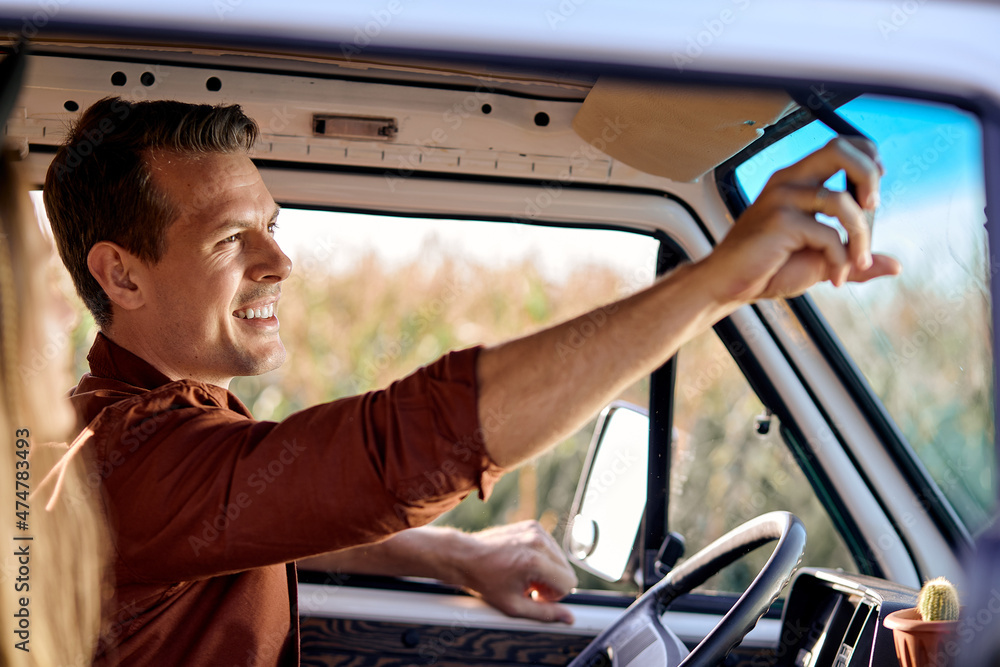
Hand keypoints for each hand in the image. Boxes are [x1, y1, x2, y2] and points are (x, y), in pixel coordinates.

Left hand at [451, 520, 577, 623]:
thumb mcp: (514, 605)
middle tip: (528, 587)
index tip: (534, 596)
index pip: (568, 583)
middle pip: (566, 571)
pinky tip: (524, 562)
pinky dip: (542, 557)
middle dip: (551, 583)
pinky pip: (550, 546)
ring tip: (524, 574)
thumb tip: (569, 618)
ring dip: (547, 570)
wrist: (465, 556)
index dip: (554, 596)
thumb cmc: (485, 581)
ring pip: (560, 559)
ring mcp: (536, 530)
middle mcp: (539, 542)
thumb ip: (545, 614)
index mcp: (535, 561)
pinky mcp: (532, 525)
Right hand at [704, 137, 900, 303]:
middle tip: (873, 209)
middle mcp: (789, 181)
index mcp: (797, 180)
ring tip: (856, 264)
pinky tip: (833, 276)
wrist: (730, 286)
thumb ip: (855, 256)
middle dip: (869, 176)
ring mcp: (782, 198)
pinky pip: (828, 234)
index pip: (842, 147)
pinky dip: (839, 259)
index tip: (872, 199)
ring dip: (860, 237)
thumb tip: (895, 266)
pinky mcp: (779, 220)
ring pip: (841, 200)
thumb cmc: (768, 268)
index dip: (868, 162)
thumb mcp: (822, 259)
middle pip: (840, 149)